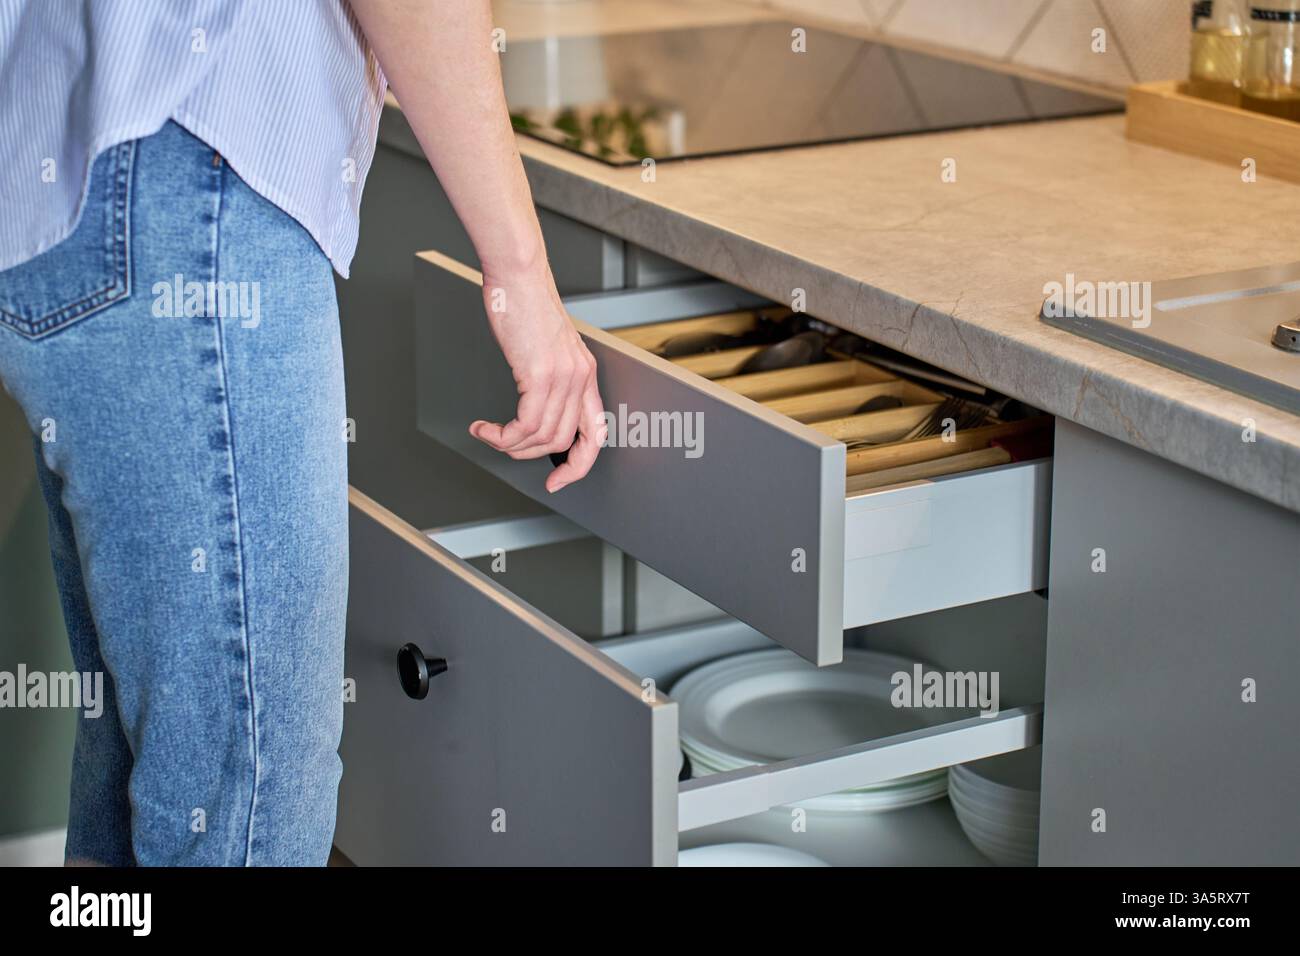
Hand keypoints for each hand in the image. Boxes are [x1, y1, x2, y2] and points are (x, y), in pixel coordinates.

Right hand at [469, 266, 606, 492]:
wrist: (518, 274)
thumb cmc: (526, 304)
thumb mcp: (547, 346)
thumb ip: (548, 376)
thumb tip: (531, 407)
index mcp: (585, 374)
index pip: (595, 433)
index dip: (578, 465)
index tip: (558, 481)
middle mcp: (580, 378)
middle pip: (561, 441)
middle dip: (529, 456)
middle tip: (504, 448)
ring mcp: (563, 377)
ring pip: (541, 437)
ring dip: (509, 445)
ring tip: (489, 434)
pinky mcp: (541, 374)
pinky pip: (525, 424)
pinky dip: (502, 435)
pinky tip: (485, 428)